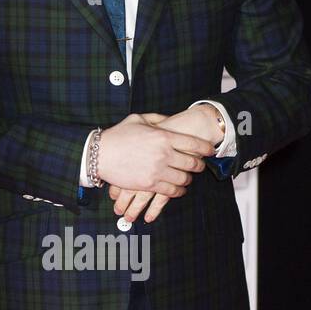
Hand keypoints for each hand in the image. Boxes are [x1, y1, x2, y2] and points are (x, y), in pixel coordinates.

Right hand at [108, 106, 223, 223]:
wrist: (100, 154)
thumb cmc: (118, 135)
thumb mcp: (138, 119)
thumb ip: (157, 119)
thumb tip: (170, 121)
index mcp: (163, 136)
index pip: (194, 143)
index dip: (206, 148)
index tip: (210, 150)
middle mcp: (164, 153)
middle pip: (193, 163)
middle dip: (199, 165)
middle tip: (200, 166)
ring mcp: (158, 170)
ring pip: (184, 178)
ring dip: (189, 179)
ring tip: (188, 178)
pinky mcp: (150, 184)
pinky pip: (172, 191)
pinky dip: (179, 191)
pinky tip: (179, 189)